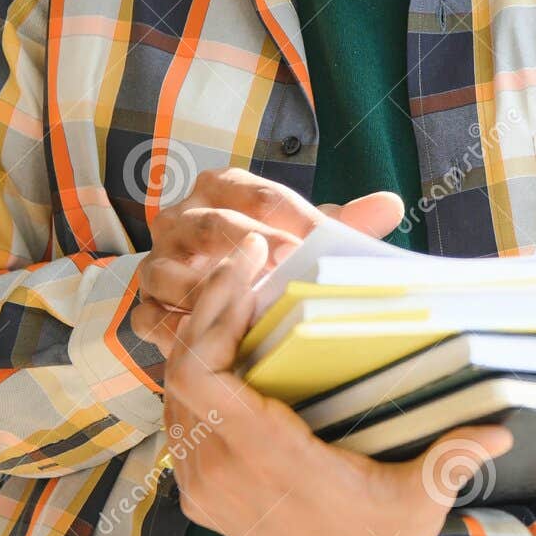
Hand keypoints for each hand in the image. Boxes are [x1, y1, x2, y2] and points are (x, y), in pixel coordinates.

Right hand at [133, 167, 401, 359]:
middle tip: (288, 266)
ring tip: (244, 306)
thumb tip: (391, 204)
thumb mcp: (303, 236)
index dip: (287, 215)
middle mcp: (179, 222)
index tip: (317, 237)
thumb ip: (342, 223)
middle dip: (248, 244)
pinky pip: (151, 320)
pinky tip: (210, 343)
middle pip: (208, 226)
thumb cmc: (268, 259)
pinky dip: (177, 332)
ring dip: (208, 290)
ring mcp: (156, 266)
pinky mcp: (143, 310)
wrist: (216, 295)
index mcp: (220, 191)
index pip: (254, 195)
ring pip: (170, 273)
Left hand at [160, 234, 514, 535]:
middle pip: (180, 370)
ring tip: (234, 289)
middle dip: (205, 308)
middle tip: (242, 260)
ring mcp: (204, 488)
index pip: (203, 374)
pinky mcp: (200, 494)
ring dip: (196, 337)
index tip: (244, 265)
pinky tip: (225, 342)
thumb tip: (500, 430)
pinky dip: (192, 376)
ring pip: (172, 393)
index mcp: (269, 462)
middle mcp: (223, 475)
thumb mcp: (425, 496)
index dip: (212, 314)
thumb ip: (453, 458)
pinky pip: (177, 420)